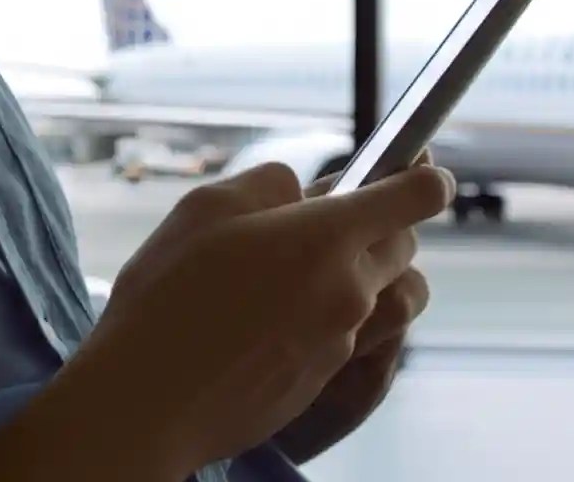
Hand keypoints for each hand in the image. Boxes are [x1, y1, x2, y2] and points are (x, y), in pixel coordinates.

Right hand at [65, 156, 455, 476]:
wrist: (148, 401)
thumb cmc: (169, 296)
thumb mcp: (205, 207)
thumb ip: (269, 183)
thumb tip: (302, 189)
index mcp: (328, 238)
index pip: (416, 198)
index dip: (426, 179)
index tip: (423, 173)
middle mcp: (349, 291)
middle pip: (404, 248)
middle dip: (380, 226)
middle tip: (323, 221)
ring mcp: (340, 341)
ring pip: (376, 295)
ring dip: (355, 276)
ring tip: (294, 276)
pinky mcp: (323, 380)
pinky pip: (344, 335)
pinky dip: (322, 318)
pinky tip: (262, 320)